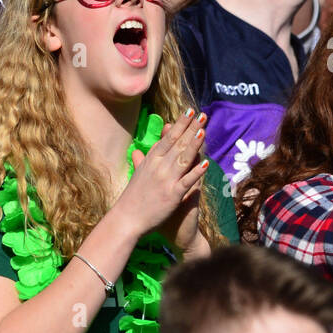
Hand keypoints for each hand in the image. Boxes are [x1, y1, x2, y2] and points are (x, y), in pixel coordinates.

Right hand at [115, 109, 209, 238]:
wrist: (126, 220)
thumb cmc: (132, 198)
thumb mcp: (137, 176)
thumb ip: (141, 162)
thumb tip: (137, 151)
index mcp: (151, 161)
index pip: (168, 138)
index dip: (180, 124)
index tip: (190, 112)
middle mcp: (158, 167)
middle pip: (178, 144)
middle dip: (191, 128)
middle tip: (203, 114)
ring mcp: (166, 180)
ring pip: (183, 158)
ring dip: (194, 143)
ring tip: (204, 129)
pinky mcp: (172, 195)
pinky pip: (187, 181)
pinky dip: (196, 172)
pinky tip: (206, 163)